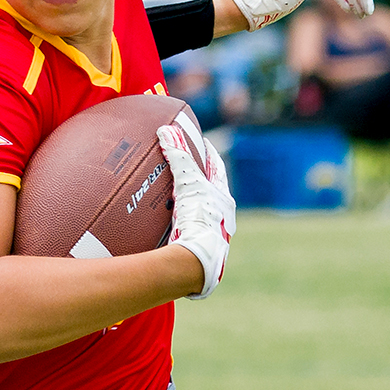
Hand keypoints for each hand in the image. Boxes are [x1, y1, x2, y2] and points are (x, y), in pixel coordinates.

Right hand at [156, 125, 235, 299]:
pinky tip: (168, 230)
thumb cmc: (199, 217)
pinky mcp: (199, 250)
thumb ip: (177, 156)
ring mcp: (213, 235)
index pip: (217, 169)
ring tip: (174, 201)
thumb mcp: (188, 182)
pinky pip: (190, 233)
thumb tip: (165, 130)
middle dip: (201, 181)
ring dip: (191, 207)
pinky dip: (180, 227)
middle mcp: (223, 217)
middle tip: (187, 170)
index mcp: (224, 198)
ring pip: (203, 215)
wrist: (198, 258)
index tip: (202, 142)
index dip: (209, 154)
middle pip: (212, 193)